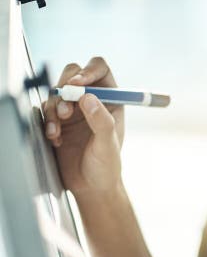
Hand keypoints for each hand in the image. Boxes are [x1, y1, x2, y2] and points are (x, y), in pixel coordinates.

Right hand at [44, 57, 125, 195]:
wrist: (90, 187)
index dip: (89, 70)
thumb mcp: (107, 145)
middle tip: (65, 108)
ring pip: (55, 92)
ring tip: (59, 130)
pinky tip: (55, 139)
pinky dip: (47, 122)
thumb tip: (88, 96)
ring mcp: (73, 110)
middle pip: (73, 74)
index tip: (78, 83)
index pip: (100, 69)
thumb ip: (101, 121)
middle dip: (65, 88)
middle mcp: (91, 101)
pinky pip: (45, 111)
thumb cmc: (106, 167)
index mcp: (111, 100)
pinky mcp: (57, 121)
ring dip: (54, 108)